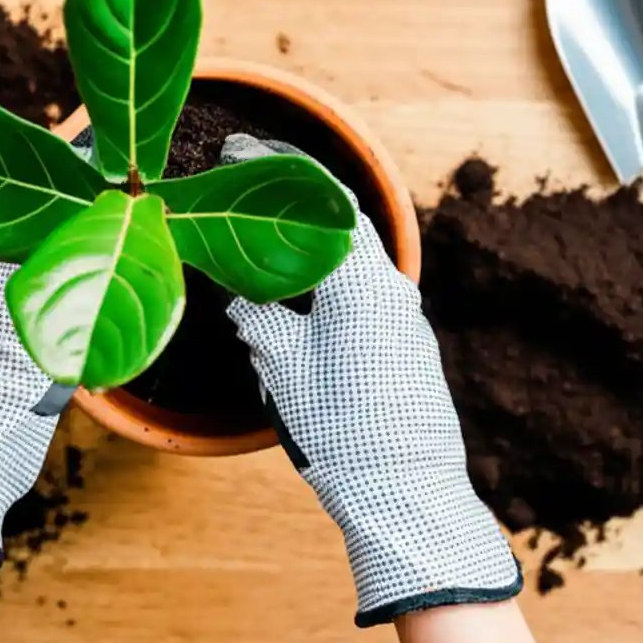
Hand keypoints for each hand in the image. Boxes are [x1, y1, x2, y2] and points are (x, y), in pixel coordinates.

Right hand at [223, 135, 521, 626]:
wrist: (405, 494)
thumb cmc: (342, 431)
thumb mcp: (281, 367)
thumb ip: (256, 314)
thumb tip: (235, 286)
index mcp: (360, 280)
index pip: (317, 199)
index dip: (274, 166)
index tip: (235, 148)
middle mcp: (392, 286)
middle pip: (341, 217)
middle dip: (293, 193)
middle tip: (247, 179)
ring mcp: (405, 314)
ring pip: (356, 251)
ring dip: (312, 232)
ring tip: (264, 229)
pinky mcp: (407, 341)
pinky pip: (366, 283)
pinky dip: (330, 266)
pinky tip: (300, 283)